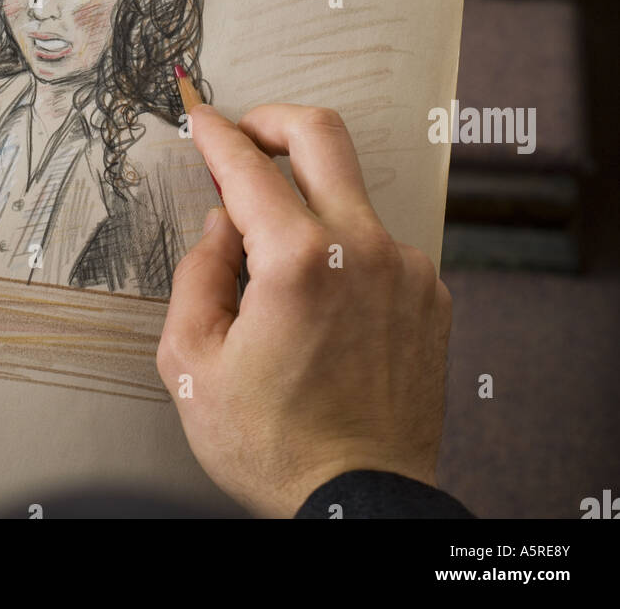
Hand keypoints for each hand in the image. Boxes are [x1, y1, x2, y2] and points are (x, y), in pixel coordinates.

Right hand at [156, 103, 451, 518]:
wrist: (363, 503)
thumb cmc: (275, 446)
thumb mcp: (192, 364)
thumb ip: (197, 275)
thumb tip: (221, 224)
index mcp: (298, 262)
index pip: (248, 166)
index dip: (216, 134)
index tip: (202, 119)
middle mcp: (361, 249)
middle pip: (322, 135)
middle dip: (274, 120)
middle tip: (246, 134)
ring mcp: (405, 269)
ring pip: (349, 197)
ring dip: (308, 205)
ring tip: (276, 268)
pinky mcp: (429, 294)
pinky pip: (376, 245)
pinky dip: (342, 252)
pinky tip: (321, 305)